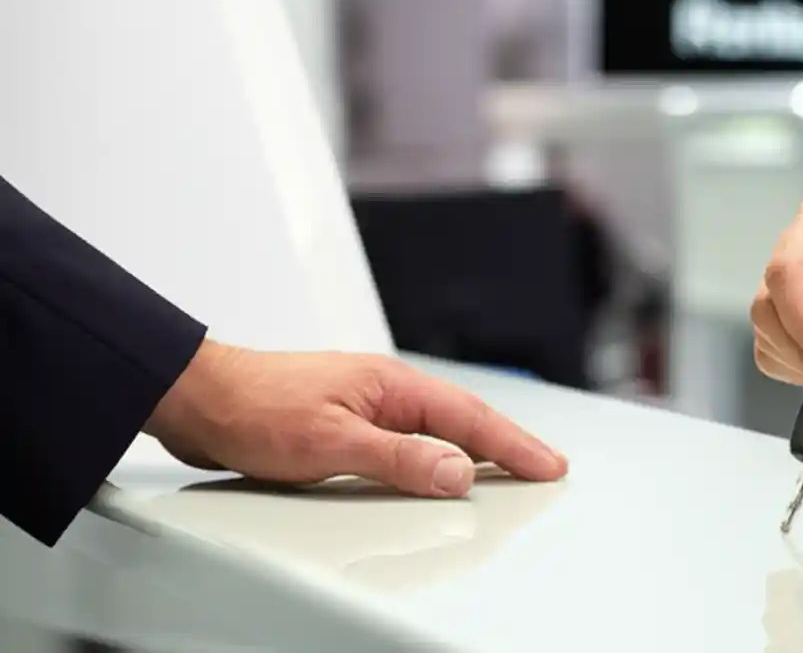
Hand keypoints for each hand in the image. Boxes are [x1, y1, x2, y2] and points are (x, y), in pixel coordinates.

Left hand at [144, 340, 567, 495]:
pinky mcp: (347, 422)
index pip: (471, 418)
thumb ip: (400, 458)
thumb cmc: (255, 407)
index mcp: (392, 386)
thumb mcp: (333, 442)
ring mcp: (367, 404)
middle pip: (463, 420)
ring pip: (438, 428)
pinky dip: (438, 453)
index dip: (514, 445)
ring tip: (509, 468)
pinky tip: (439, 466)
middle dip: (509, 444)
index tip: (548, 465)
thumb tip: (459, 472)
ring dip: (476, 448)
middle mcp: (386, 391)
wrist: (199, 397)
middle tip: (545, 468)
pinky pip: (410, 438)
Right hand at [752, 190, 802, 383]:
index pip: (788, 268)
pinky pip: (774, 347)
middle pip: (768, 301)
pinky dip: (793, 367)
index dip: (799, 314)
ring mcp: (798, 285)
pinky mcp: (801, 316)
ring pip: (766, 327)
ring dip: (795, 358)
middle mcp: (801, 247)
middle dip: (797, 342)